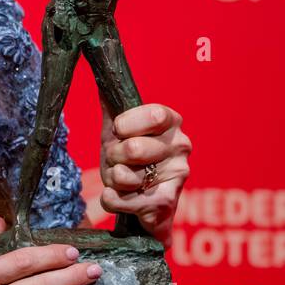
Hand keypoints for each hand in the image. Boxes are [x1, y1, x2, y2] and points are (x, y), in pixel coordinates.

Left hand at [100, 103, 190, 245]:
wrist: (143, 203)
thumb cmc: (132, 160)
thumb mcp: (118, 131)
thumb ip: (111, 106)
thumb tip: (103, 80)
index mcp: (172, 122)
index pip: (154, 114)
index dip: (127, 123)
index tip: (118, 130)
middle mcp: (181, 146)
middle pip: (133, 148)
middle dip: (114, 156)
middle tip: (119, 160)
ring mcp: (178, 175)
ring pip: (123, 176)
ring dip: (112, 178)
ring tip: (123, 179)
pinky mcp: (166, 203)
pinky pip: (118, 199)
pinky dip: (110, 199)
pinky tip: (120, 197)